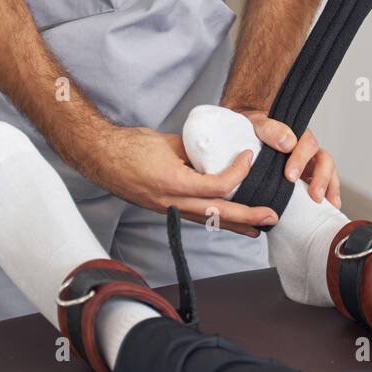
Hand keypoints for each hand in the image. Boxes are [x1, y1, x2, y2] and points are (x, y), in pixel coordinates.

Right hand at [85, 125, 279, 236]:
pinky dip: (215, 220)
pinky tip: (229, 222)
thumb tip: (216, 154)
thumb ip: (194, 151)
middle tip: (270, 216)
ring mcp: (167, 209)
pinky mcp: (165, 210)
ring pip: (208, 222)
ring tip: (258, 228)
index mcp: (172, 181)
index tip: (247, 157)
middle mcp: (171, 201)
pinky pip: (195, 218)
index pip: (215, 186)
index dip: (237, 173)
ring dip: (235, 225)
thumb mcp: (167, 142)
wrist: (101, 158)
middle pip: (217, 214)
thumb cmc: (130, 146)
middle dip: (247, 217)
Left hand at [227, 108, 341, 207]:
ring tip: (324, 203)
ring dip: (328, 187)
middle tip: (313, 195)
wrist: (245, 136)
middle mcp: (306, 148)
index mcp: (296, 133)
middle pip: (323, 159)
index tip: (290, 176)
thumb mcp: (256, 123)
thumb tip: (289, 142)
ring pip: (327, 171)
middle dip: (320, 178)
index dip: (301, 159)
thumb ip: (270, 129)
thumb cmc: (252, 130)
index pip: (307, 143)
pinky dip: (330, 193)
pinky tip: (332, 206)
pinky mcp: (307, 176)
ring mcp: (308, 162)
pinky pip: (324, 183)